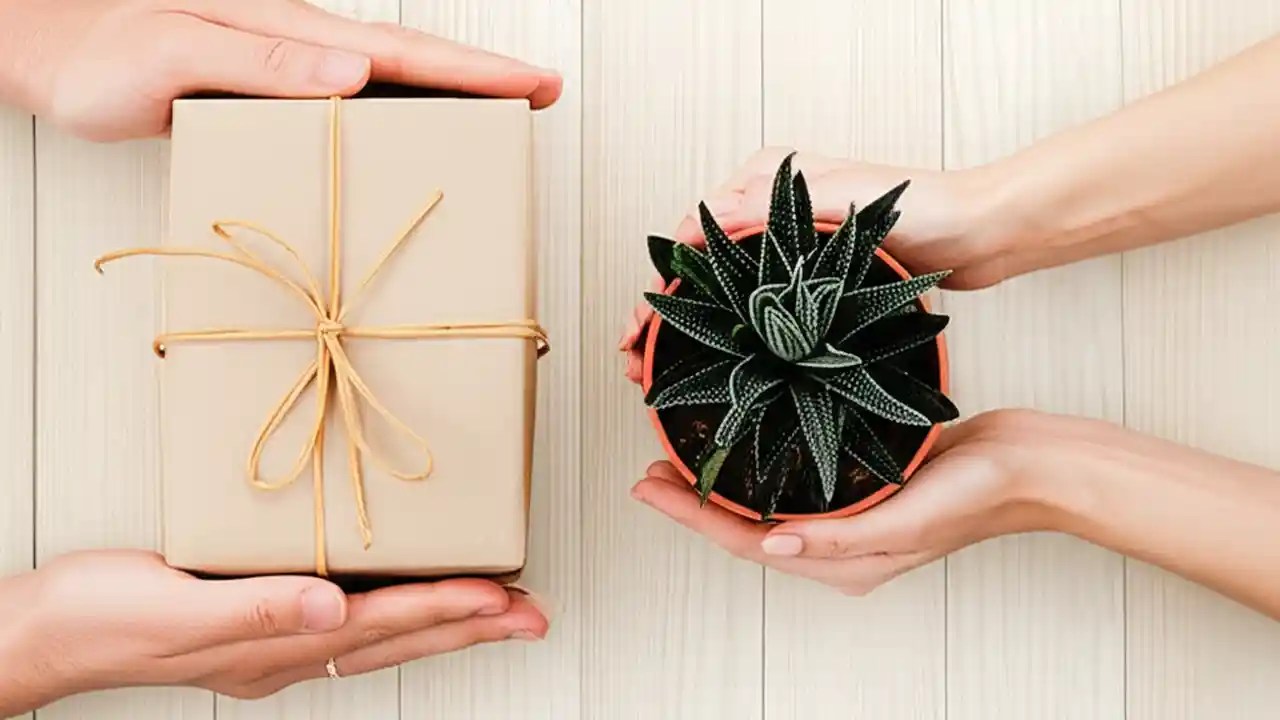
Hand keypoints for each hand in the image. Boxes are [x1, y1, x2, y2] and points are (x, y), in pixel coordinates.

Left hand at [0, 0, 561, 140]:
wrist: (56, 57)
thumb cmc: (104, 57)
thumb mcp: (178, 54)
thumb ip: (260, 63)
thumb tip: (352, 72)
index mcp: (290, 32)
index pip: (399, 52)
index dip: (471, 69)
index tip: (531, 82)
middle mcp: (299, 46)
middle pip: (410, 59)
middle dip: (482, 76)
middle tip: (542, 93)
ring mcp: (289, 68)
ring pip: (387, 81)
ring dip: (448, 94)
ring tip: (500, 110)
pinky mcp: (272, 92)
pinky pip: (352, 104)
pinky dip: (396, 114)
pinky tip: (409, 132)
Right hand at [0, 550, 547, 713]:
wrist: (44, 632)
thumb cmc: (100, 619)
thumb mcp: (175, 609)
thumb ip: (258, 609)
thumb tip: (334, 609)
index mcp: (275, 645)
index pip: (384, 623)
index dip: (447, 607)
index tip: (504, 597)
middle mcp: (287, 648)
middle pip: (399, 635)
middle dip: (470, 625)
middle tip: (533, 616)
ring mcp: (274, 640)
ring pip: (382, 630)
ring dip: (443, 619)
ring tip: (496, 611)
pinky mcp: (256, 619)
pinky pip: (346, 620)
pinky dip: (390, 610)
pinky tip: (402, 600)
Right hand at [618, 147, 1008, 382]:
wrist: (982, 233)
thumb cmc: (924, 209)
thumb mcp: (840, 200)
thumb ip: (772, 206)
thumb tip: (704, 220)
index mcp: (766, 183)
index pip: (689, 234)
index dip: (657, 284)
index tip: (637, 329)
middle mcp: (770, 211)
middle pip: (695, 267)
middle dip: (660, 314)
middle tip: (635, 363)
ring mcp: (790, 247)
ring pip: (720, 291)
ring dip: (688, 329)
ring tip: (658, 372)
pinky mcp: (813, 277)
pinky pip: (757, 305)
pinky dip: (729, 333)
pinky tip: (715, 362)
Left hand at [629, 410, 1063, 595]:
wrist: (1027, 463)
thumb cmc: (976, 495)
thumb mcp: (905, 521)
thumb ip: (838, 538)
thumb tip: (772, 547)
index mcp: (844, 563)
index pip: (748, 545)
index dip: (692, 517)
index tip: (650, 488)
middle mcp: (839, 545)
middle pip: (747, 528)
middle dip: (693, 503)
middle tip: (649, 472)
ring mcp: (850, 516)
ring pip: (766, 506)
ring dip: (721, 486)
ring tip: (680, 460)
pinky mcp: (860, 484)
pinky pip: (794, 482)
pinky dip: (758, 466)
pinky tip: (743, 444)